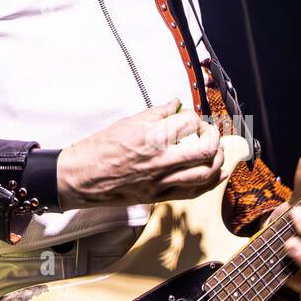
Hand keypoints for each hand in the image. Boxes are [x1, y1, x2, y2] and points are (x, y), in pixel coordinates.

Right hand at [56, 97, 227, 206]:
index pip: (190, 122)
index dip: (193, 117)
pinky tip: (218, 173)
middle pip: (207, 148)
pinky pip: (194, 191)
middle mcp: (161, 160)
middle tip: (208, 132)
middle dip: (213, 136)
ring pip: (206, 172)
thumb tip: (175, 103)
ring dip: (217, 159)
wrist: (82, 177)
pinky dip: (211, 182)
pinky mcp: (160, 196)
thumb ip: (157, 113)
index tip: (189, 118)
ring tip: (215, 151)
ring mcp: (162, 181)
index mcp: (153, 137)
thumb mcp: (129, 122)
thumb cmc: (100, 149)